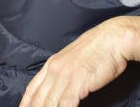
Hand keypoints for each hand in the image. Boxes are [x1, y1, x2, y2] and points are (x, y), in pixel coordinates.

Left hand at [20, 17, 136, 106]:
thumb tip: (62, 86)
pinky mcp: (77, 82)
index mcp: (52, 63)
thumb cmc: (98, 49)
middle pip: (39, 98)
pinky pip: (65, 105)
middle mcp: (54, 69)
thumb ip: (64, 72)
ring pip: (50, 103)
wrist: (112, 39)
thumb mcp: (74, 59)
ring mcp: (64, 76)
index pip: (32, 88)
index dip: (26, 102)